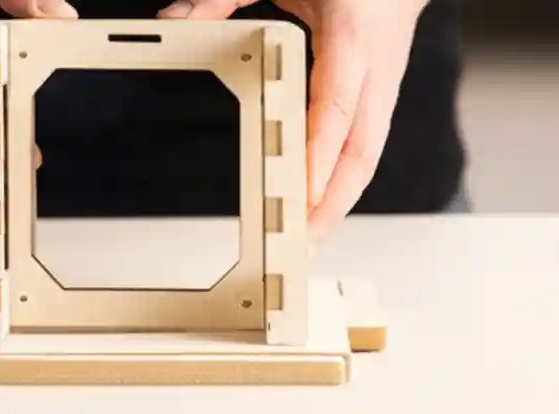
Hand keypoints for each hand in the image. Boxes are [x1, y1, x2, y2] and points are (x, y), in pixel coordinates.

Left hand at [158, 0, 427, 247]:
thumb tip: (174, 20)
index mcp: (352, 32)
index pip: (337, 104)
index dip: (321, 153)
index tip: (303, 193)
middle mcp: (376, 67)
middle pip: (362, 151)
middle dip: (333, 205)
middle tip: (301, 246)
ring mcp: (385, 87)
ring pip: (367, 159)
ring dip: (339, 206)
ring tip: (306, 245)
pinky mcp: (383, 99)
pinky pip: (365, 151)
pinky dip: (343, 186)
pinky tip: (318, 212)